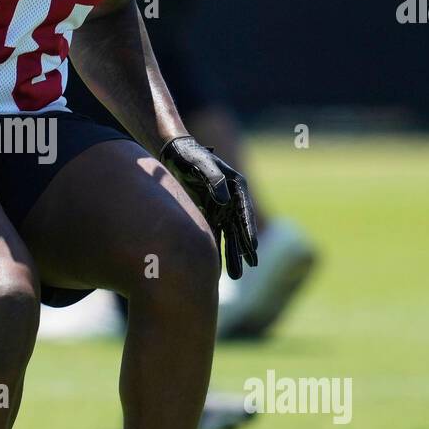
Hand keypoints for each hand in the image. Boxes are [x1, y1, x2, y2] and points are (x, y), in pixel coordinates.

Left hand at [159, 135, 257, 279]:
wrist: (174, 153)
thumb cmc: (190, 156)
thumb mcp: (202, 164)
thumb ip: (215, 181)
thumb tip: (225, 202)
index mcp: (236, 187)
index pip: (244, 213)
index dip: (249, 231)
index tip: (253, 248)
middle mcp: (231, 199)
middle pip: (239, 228)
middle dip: (244, 249)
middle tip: (251, 268)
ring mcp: (220, 207)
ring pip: (228, 234)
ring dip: (231, 254)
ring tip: (236, 275)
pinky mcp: (208, 212)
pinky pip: (213, 232)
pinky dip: (215, 247)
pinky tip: (216, 265)